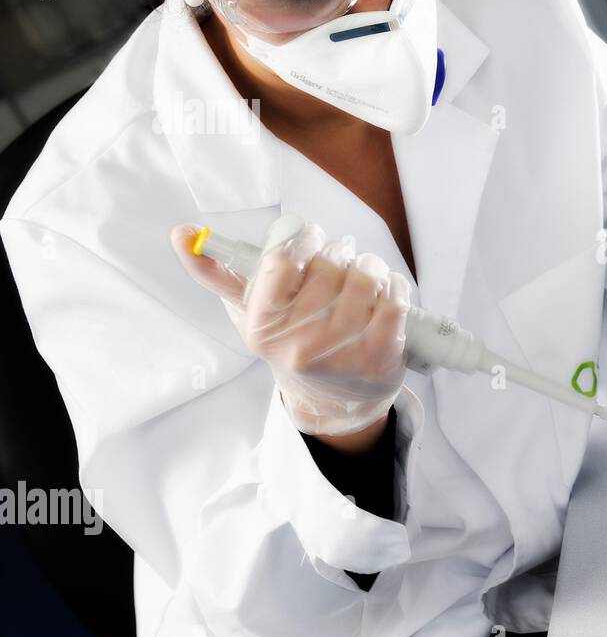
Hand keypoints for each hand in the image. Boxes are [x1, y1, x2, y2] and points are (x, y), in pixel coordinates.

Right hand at [172, 222, 409, 437]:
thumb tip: (181, 234)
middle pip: (329, 265)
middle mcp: (299, 343)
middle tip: (340, 263)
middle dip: (339, 254)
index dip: (302, 239)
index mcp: (262, 327)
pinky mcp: (379, 357)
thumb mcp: (251, 314)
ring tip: (364, 276)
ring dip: (369, 267)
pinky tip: (385, 292)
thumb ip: (217, 274)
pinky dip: (394, 286)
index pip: (281, 260)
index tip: (310, 238)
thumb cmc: (292, 344)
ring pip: (365, 278)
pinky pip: (394, 300)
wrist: (332, 401)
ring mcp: (341, 352)